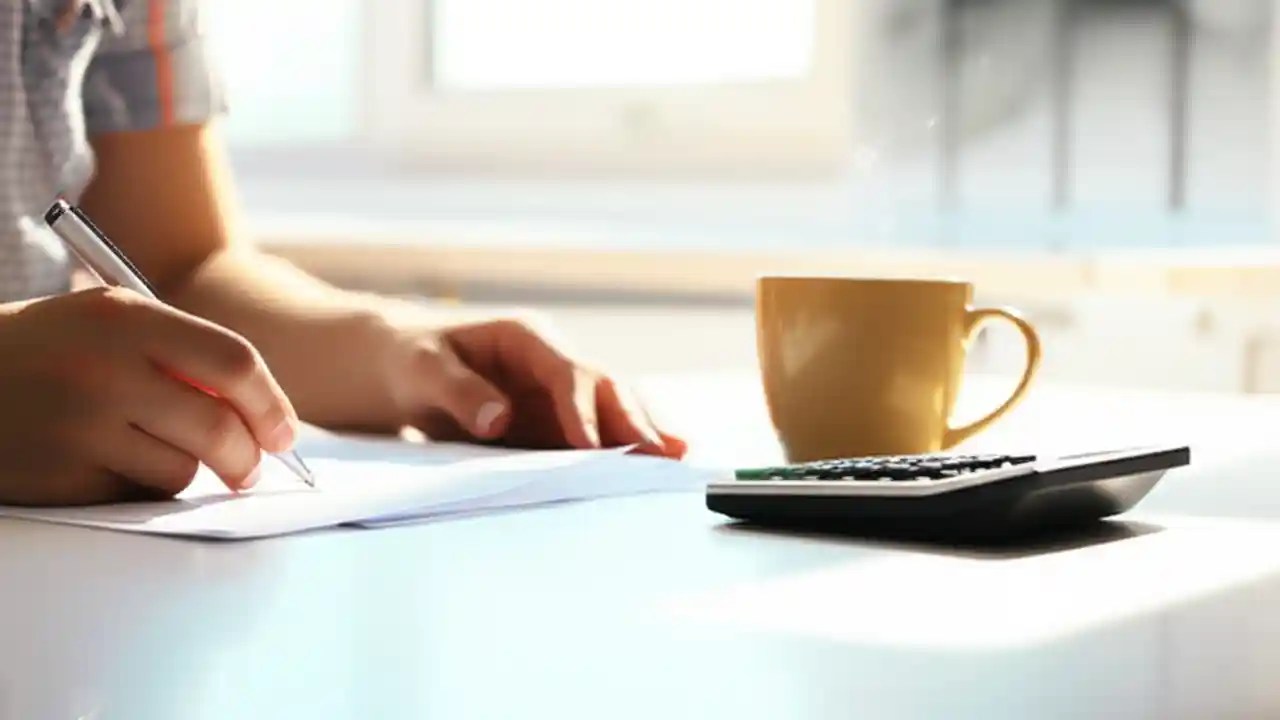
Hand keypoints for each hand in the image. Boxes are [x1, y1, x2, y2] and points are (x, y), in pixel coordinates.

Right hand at [0, 288, 299, 505]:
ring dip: (188, 473)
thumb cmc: (44, 354)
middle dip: (248, 457)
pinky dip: (142, 490)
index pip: (234, 362)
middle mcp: (105, 368)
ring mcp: (79, 426)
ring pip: (183, 470)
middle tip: (250, 469)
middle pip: (219, 427)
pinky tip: (109, 467)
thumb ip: (182, 356)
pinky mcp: (60, 478)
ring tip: (155, 454)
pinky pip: (137, 497)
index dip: (271, 404)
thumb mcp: (106, 325)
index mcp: (125, 317)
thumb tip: (262, 416)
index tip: (284, 432)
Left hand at [383, 316, 685, 457]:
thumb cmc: (410, 360)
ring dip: (642, 433)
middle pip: (604, 388)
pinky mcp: (557, 422)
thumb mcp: (420, 370)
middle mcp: (554, 362)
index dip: (582, 409)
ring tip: (676, 460)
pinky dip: (627, 447)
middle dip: (632, 420)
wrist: (402, 368)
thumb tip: (499, 420)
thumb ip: (458, 392)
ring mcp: (560, 394)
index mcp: (526, 339)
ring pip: (612, 409)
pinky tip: (661, 461)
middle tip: (659, 455)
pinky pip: (598, 434)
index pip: (566, 372)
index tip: (591, 446)